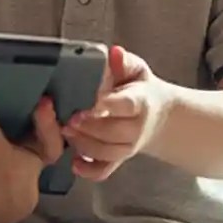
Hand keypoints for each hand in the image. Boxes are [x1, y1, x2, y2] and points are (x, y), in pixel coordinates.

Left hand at [63, 45, 171, 180]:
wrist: (157, 114)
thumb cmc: (139, 88)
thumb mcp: (135, 69)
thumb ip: (123, 61)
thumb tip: (115, 52)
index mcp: (140, 102)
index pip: (127, 105)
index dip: (110, 104)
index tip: (94, 101)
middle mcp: (135, 128)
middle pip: (113, 132)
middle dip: (90, 127)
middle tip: (69, 118)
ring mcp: (127, 146)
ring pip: (107, 152)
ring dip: (85, 144)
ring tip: (66, 131)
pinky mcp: (118, 159)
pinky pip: (105, 171)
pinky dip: (90, 171)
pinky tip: (75, 164)